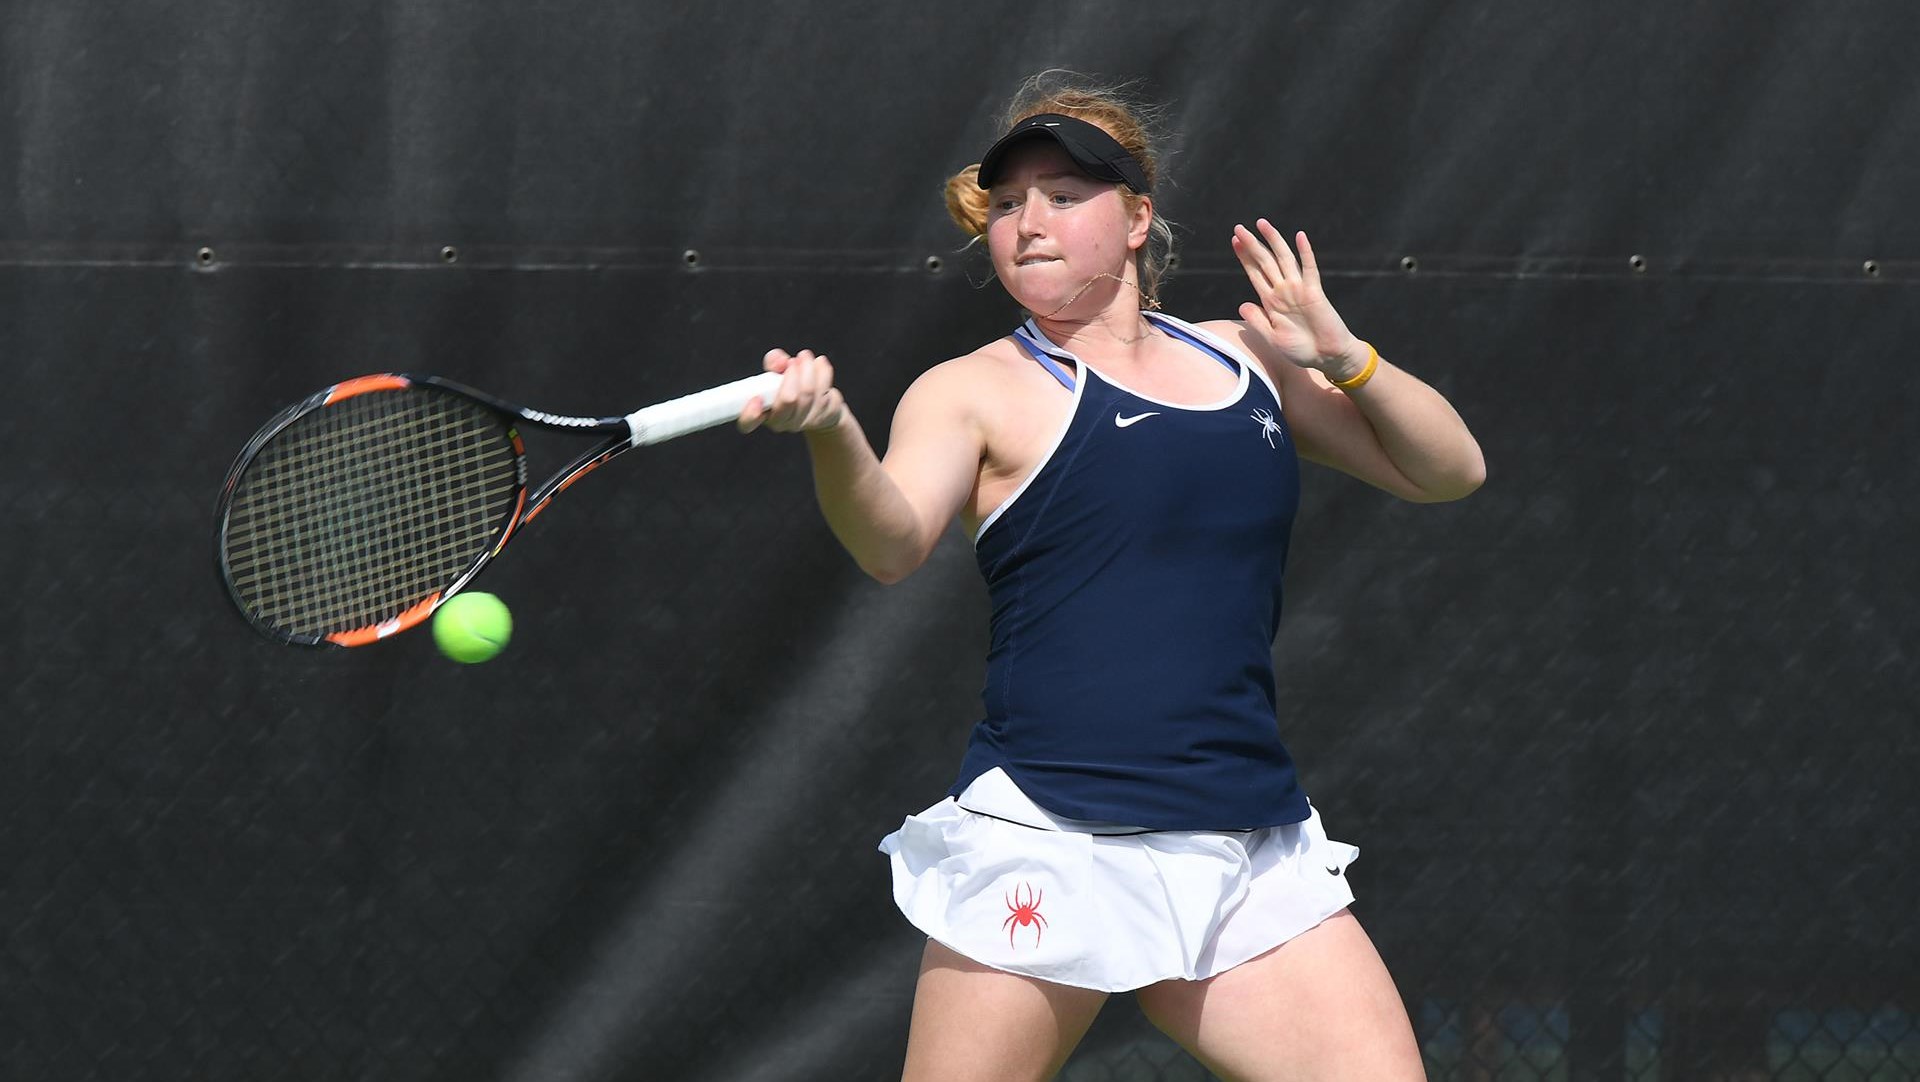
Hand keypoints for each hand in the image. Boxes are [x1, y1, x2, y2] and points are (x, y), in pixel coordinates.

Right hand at [738, 348, 845, 432]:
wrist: (821, 405)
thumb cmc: (792, 386)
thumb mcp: (778, 372)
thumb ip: (774, 362)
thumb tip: (779, 360)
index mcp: (762, 412)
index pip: (748, 423)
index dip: (750, 414)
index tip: (757, 398)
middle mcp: (781, 422)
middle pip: (788, 400)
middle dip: (793, 374)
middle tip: (794, 360)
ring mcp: (804, 422)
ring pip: (809, 393)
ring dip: (809, 369)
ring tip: (806, 357)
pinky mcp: (825, 417)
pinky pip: (826, 392)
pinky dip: (824, 373)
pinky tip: (820, 364)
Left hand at [1231, 221, 1367, 378]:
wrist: (1326, 357)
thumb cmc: (1301, 350)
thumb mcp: (1273, 338)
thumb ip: (1258, 321)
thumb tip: (1242, 304)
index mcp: (1271, 301)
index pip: (1255, 273)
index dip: (1245, 257)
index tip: (1234, 240)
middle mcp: (1283, 291)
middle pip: (1265, 262)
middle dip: (1252, 245)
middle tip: (1238, 227)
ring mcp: (1299, 289)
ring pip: (1284, 259)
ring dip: (1273, 241)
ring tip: (1261, 223)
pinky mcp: (1315, 292)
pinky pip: (1309, 269)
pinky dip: (1305, 253)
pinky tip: (1299, 236)